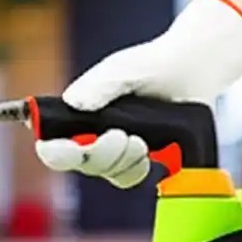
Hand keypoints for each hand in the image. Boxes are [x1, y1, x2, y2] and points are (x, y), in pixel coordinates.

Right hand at [35, 0, 241, 187]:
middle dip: (101, 154)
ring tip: (143, 140)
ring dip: (124, 160)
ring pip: (105, 172)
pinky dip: (138, 166)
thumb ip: (100, 85)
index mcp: (76, 114)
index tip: (74, 149)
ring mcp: (111, 148)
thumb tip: (75, 103)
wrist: (190, 70)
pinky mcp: (134, 159)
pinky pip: (128, 177)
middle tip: (124, 136)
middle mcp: (89, 134)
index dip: (55, 152)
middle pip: (80, 163)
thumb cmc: (151, 64)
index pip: (51, 144)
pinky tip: (150, 149)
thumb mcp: (124, 70)